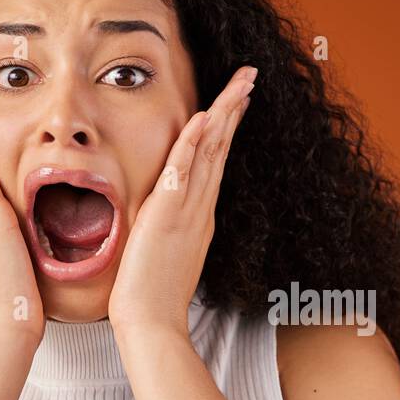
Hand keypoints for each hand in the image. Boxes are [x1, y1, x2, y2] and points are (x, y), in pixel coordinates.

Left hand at [107, 65, 255, 339]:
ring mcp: (188, 211)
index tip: (235, 101)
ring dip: (224, 114)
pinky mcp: (169, 216)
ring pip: (210, 153)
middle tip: (249, 76)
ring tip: (239, 84)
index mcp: (198, 216)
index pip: (215, 162)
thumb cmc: (152, 297)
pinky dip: (194, 143)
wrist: (151, 323)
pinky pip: (183, 171)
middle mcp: (200, 209)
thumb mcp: (165, 254)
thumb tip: (165, 216)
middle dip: (235, 109)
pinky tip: (203, 118)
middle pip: (221, 148)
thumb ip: (169, 229)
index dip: (226, 127)